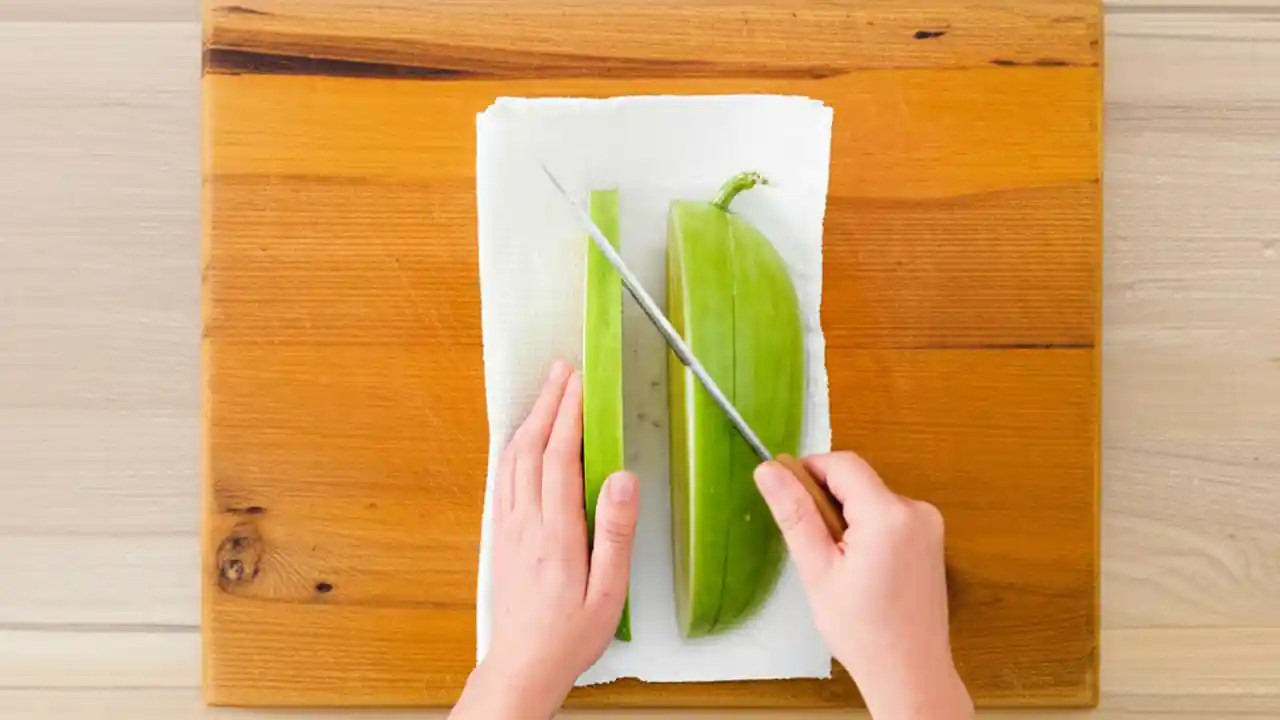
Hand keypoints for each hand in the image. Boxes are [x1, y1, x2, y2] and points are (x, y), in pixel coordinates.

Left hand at [451, 360, 639, 719]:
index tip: (581, 381)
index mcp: (557, 532)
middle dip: (549, 403)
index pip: (560, 457)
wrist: (522, 666)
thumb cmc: (570, 634)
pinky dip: (513, 448)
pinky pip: (502, 479)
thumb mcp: (608, 591)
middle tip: (564, 369)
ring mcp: (508, 528)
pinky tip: (520, 440)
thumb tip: (623, 479)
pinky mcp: (500, 537)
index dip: (570, 414)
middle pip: (532, 448)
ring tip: (547, 392)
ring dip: (530, 420)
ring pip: (512, 459)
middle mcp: (526, 522)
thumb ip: (615, 533)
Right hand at [754, 452, 972, 719]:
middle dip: (828, 500)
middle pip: (858, 480)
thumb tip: (768, 470)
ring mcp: (929, 524)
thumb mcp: (817, 570)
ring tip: (837, 564)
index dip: (808, 471)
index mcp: (888, 516)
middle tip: (812, 545)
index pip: (842, 464)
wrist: (910, 672)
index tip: (786, 495)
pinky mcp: (931, 538)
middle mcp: (916, 511)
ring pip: (871, 497)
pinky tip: (860, 567)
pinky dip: (867, 528)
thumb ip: (795, 514)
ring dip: (847, 516)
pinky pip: (889, 515)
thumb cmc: (863, 631)